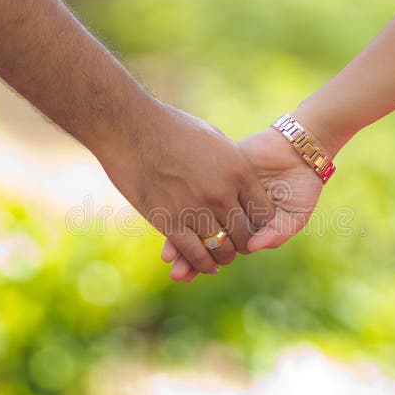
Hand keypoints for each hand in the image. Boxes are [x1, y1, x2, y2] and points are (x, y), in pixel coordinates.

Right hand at [98, 101, 275, 274]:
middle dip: (244, 244)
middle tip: (237, 246)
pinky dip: (203, 264)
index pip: (264, 212)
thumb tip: (240, 179)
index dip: (261, 226)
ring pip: (222, 248)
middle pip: (245, 234)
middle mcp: (221, 193)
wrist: (130, 129)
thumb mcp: (214, 139)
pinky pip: (195, 254)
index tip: (253, 229)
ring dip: (224, 256)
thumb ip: (231, 163)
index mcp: (238, 170)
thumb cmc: (171, 128)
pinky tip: (206, 266)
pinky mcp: (170, 222)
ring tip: (222, 257)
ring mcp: (196, 209)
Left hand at [161, 126, 324, 281]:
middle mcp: (227, 214)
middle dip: (185, 256)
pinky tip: (172, 211)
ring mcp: (220, 193)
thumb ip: (277, 232)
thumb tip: (253, 248)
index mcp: (241, 229)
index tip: (183, 275)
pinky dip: (186, 201)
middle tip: (173, 271)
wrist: (300, 153)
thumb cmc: (302, 188)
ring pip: (194, 216)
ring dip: (180, 234)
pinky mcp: (219, 172)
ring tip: (167, 253)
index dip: (199, 263)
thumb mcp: (295, 215)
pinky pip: (198, 190)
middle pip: (200, 237)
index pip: (215, 249)